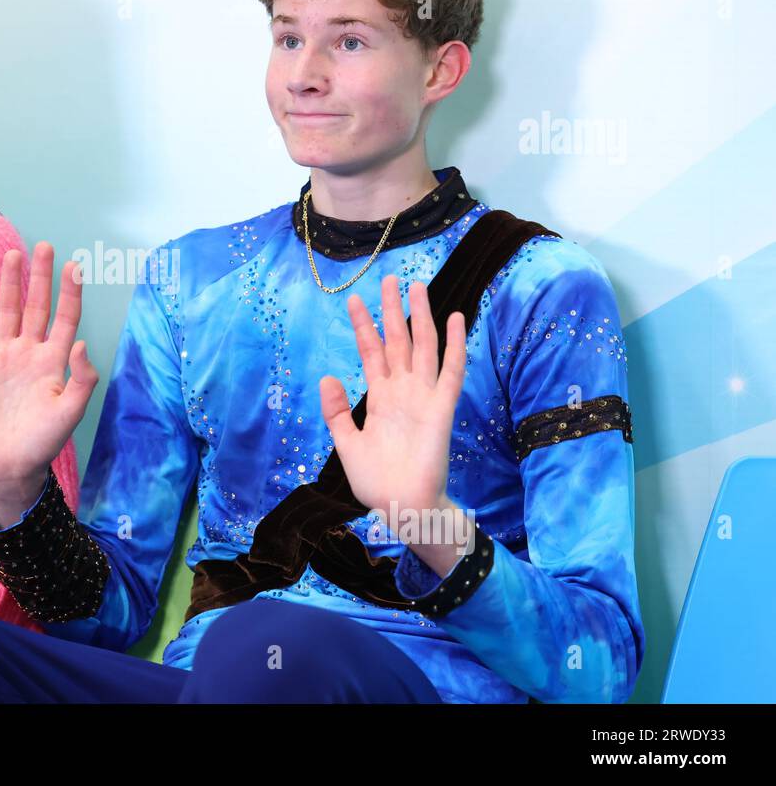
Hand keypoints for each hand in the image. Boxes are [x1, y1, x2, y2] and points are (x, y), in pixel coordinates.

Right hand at [0, 241, 97, 523]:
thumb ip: (80, 380)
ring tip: (12, 256)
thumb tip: (82, 343)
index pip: (64, 320)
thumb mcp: (69, 414)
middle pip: (36, 308)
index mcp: (53, 362)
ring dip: (9, 286)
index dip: (70, 294)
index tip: (75, 266)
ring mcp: (2, 359)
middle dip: (40, 279)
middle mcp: (28, 354)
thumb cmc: (42, 443)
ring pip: (6, 314)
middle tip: (44, 247)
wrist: (8, 465)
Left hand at [319, 274, 465, 520]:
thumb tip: (328, 377)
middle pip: (398, 341)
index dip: (364, 326)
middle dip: (392, 310)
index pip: (371, 352)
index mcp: (380, 398)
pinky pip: (451, 372)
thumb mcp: (346, 443)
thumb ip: (336, 412)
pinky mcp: (442, 409)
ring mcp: (423, 397)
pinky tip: (457, 318)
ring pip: (423, 347)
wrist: (401, 506)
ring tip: (416, 286)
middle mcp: (402, 391)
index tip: (354, 300)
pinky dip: (455, 345)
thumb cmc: (376, 480)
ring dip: (420, 317)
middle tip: (389, 279)